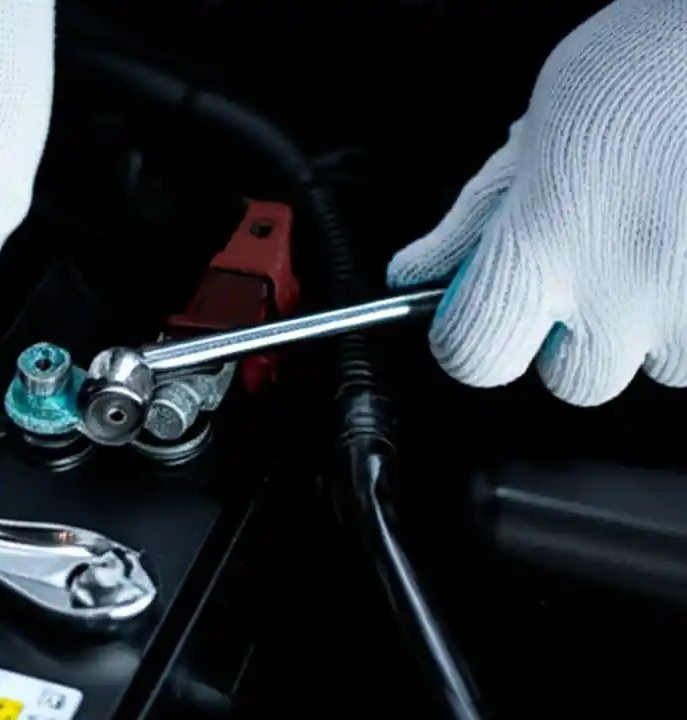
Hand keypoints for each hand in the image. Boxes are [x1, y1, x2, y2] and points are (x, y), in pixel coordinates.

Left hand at [387, 0, 686, 405]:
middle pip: (576, 380)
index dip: (470, 338)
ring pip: (660, 367)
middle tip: (598, 263)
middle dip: (578, 338)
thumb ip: (475, 220)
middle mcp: (619, 291)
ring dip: (656, 322)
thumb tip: (412, 275)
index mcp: (541, 242)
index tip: (481, 314)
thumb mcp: (536, 135)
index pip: (472, 355)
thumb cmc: (642, 71)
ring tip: (662, 238)